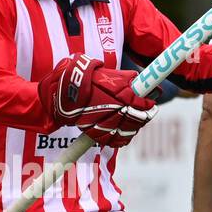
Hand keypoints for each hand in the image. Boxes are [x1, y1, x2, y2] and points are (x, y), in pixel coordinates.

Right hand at [37, 53, 155, 148]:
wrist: (60, 95)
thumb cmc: (81, 79)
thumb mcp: (103, 72)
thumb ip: (122, 77)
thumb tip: (137, 80)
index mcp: (117, 93)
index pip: (142, 102)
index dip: (149, 102)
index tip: (151, 100)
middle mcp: (113, 109)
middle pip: (138, 117)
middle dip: (144, 114)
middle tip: (147, 110)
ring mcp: (105, 123)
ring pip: (129, 129)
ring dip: (135, 125)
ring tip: (136, 120)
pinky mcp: (97, 133)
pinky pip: (116, 140)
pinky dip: (123, 137)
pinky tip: (125, 132)